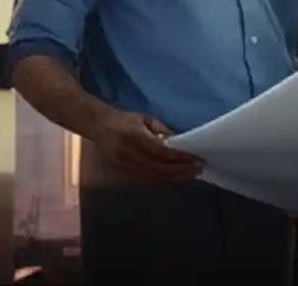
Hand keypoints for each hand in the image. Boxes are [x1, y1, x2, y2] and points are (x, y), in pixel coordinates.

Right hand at [89, 110, 203, 183]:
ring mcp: (125, 166)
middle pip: (159, 168)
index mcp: (133, 136)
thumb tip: (179, 143)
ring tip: (192, 175)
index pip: (160, 151)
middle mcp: (128, 154)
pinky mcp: (124, 173)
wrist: (99, 126)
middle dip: (181, 170)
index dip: (179, 157)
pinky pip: (148, 179)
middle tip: (199, 169)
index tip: (195, 157)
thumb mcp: (144, 118)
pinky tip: (177, 178)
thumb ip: (161, 130)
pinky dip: (165, 180)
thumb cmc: (124, 120)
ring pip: (154, 177)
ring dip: (175, 178)